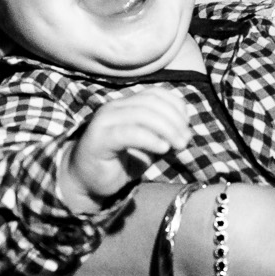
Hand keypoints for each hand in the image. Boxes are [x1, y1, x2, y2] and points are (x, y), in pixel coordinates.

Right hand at [62, 86, 192, 212]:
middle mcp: (115, 107)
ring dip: (167, 129)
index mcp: (127, 105)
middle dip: (175, 120)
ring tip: (178, 146)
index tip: (187, 127)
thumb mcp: (149, 147)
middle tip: (185, 141)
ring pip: (141, 114)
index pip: (156, 93)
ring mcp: (105, 120)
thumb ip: (164, 135)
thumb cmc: (120, 162)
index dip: (177, 107)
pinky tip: (163, 148)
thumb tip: (185, 132)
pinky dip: (150, 139)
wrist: (87, 181)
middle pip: (151, 102)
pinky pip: (128, 133)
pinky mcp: (99, 138)